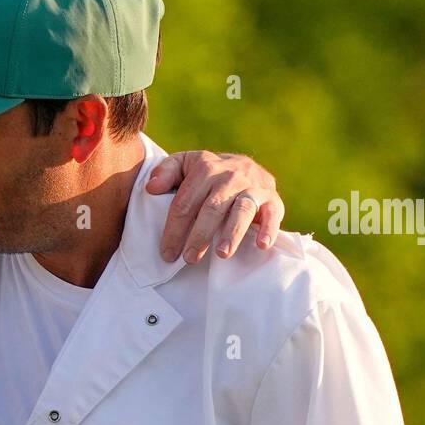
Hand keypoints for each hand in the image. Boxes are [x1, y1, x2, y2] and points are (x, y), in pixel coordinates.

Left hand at [146, 150, 285, 263]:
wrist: (243, 167)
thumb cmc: (206, 175)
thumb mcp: (185, 166)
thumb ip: (166, 172)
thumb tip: (151, 187)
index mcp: (206, 167)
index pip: (186, 201)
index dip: (174, 228)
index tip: (167, 253)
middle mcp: (231, 174)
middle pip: (213, 207)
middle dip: (200, 235)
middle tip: (190, 258)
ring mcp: (254, 185)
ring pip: (242, 209)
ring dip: (232, 232)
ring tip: (221, 254)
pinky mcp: (272, 198)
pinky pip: (273, 213)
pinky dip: (269, 229)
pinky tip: (261, 245)